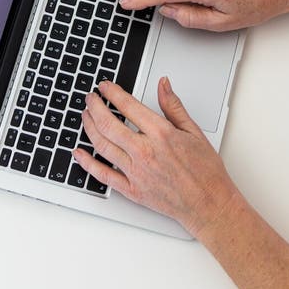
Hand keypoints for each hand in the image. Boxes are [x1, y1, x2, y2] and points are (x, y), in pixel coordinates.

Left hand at [74, 78, 236, 239]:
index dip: (112, 93)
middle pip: (109, 124)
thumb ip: (174, 106)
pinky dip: (87, 163)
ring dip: (89, 127)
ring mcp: (136, 172)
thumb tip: (163, 84)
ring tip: (85, 116)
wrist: (209, 204)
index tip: (105, 87)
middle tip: (90, 98)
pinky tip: (79, 153)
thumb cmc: (205, 171)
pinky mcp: (132, 190)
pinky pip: (103, 175)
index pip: (128, 106)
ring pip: (102, 146)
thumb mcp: (193, 131)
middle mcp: (145, 152)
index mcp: (161, 134)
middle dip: (95, 106)